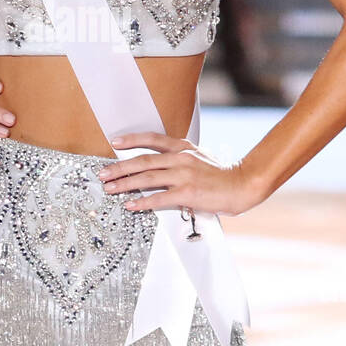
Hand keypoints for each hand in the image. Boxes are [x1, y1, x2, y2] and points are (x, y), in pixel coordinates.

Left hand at [98, 132, 265, 217]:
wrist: (242, 185)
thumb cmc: (221, 174)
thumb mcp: (200, 157)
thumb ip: (180, 158)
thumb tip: (160, 165)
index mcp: (183, 147)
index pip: (152, 139)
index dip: (132, 140)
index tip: (114, 142)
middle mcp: (181, 158)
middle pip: (142, 161)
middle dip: (120, 167)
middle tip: (103, 174)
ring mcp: (183, 175)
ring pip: (146, 178)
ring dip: (125, 184)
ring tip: (110, 189)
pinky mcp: (187, 193)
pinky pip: (159, 198)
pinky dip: (142, 202)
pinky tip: (131, 205)